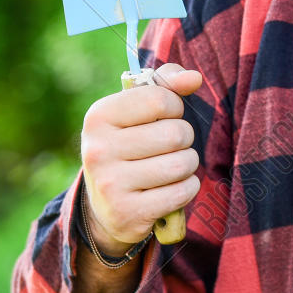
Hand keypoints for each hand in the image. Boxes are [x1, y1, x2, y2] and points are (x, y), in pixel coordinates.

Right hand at [80, 63, 203, 253]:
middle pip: (176, 133)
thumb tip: (194, 78)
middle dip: (183, 139)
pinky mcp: (128, 213)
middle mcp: (98, 150)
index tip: (162, 118)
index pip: (160, 99)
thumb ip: (168, 83)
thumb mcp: (139, 109)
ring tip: (170, 167)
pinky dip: (187, 188)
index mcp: (98, 116)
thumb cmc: (131, 144)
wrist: (106, 205)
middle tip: (167, 147)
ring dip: (187, 164)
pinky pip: (182, 192)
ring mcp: (110, 184)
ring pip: (182, 164)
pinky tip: (169, 189)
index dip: (174, 108)